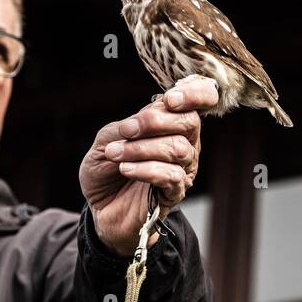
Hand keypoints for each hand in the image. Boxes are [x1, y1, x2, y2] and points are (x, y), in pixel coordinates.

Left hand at [79, 75, 215, 257]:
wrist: (100, 207)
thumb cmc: (106, 168)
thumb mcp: (107, 140)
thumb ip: (126, 127)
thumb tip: (142, 121)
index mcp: (171, 122)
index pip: (200, 99)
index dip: (194, 94)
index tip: (170, 99)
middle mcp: (184, 142)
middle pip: (190, 122)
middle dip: (156, 121)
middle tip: (127, 130)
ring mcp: (183, 169)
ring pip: (178, 149)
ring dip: (142, 148)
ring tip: (116, 154)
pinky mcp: (175, 193)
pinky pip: (171, 176)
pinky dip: (145, 169)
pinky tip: (125, 169)